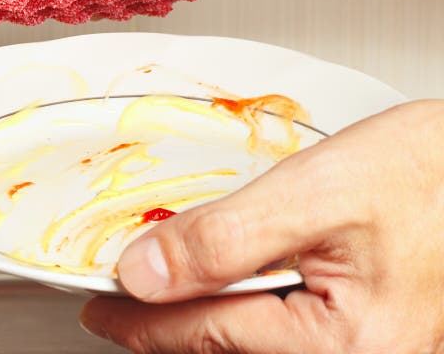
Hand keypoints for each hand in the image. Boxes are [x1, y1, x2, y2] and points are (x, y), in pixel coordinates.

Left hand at [79, 100, 443, 352]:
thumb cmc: (428, 173)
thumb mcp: (313, 194)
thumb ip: (224, 239)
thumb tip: (145, 273)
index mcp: (345, 349)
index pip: (205, 335)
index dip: (140, 321)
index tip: (98, 309)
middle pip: (228, 347)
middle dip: (168, 321)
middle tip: (120, 296)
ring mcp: (368, 351)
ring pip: (254, 343)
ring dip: (204, 314)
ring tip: (163, 287)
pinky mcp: (370, 333)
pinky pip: (286, 330)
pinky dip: (241, 307)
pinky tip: (225, 282)